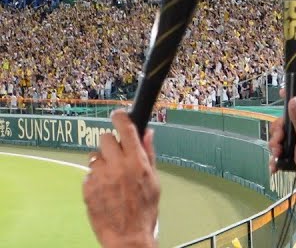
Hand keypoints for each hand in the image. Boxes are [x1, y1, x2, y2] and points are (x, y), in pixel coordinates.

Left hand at [82, 111, 159, 247]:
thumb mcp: (154, 180)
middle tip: (117, 155)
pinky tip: (104, 190)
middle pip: (105, 138)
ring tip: (111, 176)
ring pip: (95, 156)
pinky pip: (88, 174)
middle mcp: (117, 166)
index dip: (120, 118)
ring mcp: (100, 177)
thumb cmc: (144, 210)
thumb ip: (149, 154)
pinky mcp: (87, 188)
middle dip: (111, 144)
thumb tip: (148, 134)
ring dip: (102, 162)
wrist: (128, 235)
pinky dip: (95, 179)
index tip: (117, 114)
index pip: (125, 128)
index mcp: (136, 162)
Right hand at [269, 94, 295, 202]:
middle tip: (278, 141)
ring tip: (277, 155)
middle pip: (288, 121)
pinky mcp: (295, 155)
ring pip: (283, 137)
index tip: (284, 94)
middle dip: (278, 131)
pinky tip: (275, 165)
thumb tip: (295, 99)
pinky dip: (277, 158)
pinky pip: (282, 152)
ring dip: (276, 145)